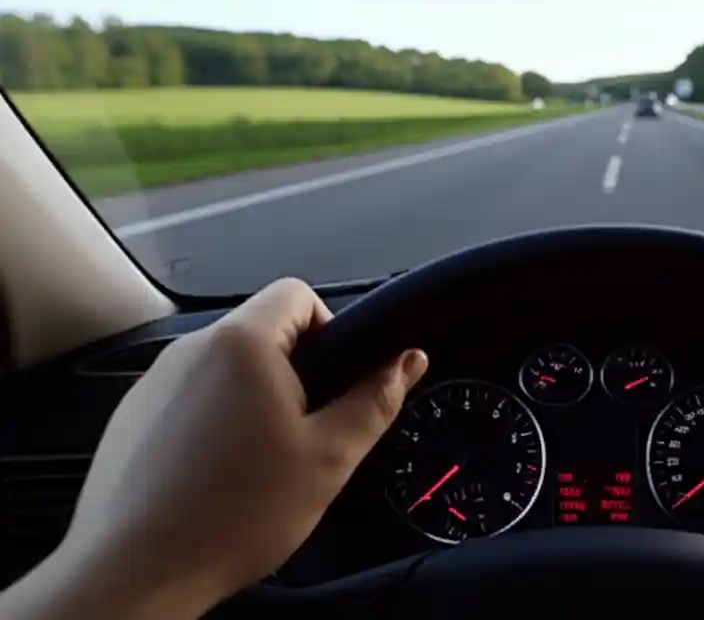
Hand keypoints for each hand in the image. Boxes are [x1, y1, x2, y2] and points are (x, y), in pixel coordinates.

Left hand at [0, 278, 427, 619]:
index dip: (330, 330)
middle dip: (293, 374)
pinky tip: (216, 478)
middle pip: (260, 332)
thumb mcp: (329, 458)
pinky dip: (212, 424)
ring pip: (225, 369)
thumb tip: (409, 360)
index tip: (334, 385)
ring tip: (258, 465)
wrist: (135, 572)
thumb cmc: (237, 513)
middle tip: (304, 436)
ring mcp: (153, 381)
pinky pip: (189, 399)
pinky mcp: (131, 417)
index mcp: (242, 344)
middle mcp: (191, 349)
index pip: (297, 294)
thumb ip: (375, 401)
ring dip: (251, 400)